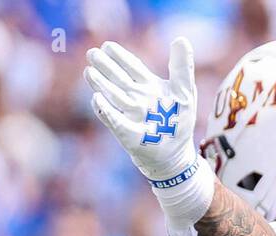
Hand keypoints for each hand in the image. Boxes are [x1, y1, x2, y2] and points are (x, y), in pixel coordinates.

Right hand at [85, 37, 198, 185]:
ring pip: (112, 96)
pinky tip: (97, 100)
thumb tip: (180, 39)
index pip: (131, 66)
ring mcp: (129, 115)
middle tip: (92, 54)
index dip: (119, 56)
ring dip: (100, 84)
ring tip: (90, 72)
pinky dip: (105, 111)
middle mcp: (135, 98)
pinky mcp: (127, 134)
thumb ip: (182, 67)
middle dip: (104, 66)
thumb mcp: (185, 93)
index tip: (108, 46)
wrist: (175, 155)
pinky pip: (114, 121)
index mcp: (147, 86)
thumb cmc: (179, 122)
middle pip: (117, 78)